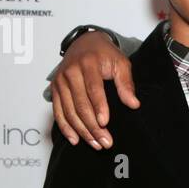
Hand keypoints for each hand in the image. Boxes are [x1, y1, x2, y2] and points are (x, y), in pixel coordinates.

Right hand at [51, 31, 138, 149]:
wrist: (84, 43)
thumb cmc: (104, 54)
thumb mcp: (120, 63)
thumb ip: (126, 83)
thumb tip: (133, 104)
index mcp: (88, 64)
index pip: (93, 89)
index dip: (99, 107)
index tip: (105, 123)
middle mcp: (70, 72)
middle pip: (80, 104)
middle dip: (92, 126)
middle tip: (105, 142)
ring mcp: (60, 81)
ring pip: (69, 112)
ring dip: (82, 131)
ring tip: (95, 144)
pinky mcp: (55, 89)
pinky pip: (58, 112)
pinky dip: (65, 128)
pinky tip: (75, 139)